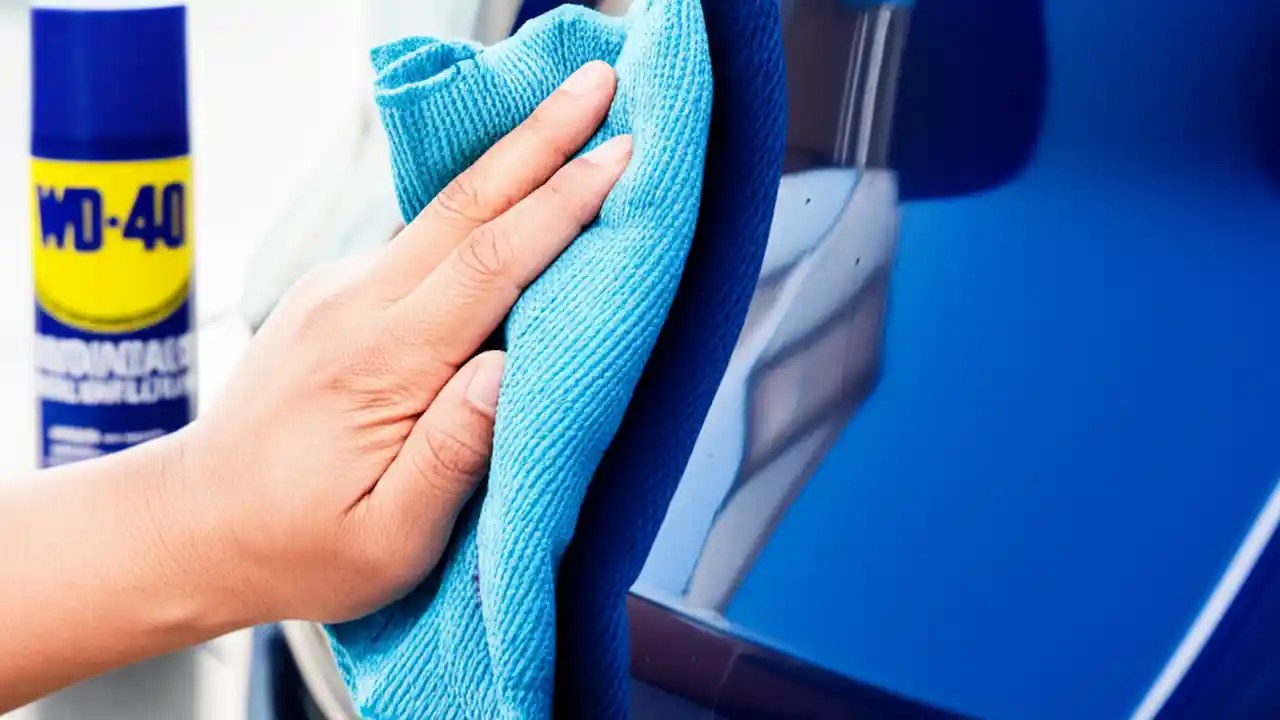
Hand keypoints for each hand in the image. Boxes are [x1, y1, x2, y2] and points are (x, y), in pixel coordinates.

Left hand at [174, 61, 629, 624]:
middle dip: (541, 136)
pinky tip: (511, 189)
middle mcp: (356, 305)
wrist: (193, 524)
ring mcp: (341, 290)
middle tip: (600, 81)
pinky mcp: (338, 293)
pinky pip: (420, 235)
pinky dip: (479, 201)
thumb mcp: (386, 542)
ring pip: (442, 210)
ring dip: (513, 157)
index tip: (619, 155)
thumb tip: (509, 369)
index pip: (488, 264)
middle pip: (466, 203)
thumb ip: (451, 456)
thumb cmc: (296, 545)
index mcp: (379, 365)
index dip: (560, 206)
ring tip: (572, 117)